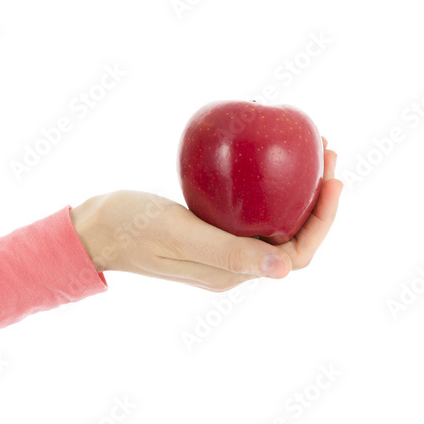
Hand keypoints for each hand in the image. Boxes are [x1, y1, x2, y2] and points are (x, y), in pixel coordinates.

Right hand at [70, 138, 342, 291]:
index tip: (331, 177)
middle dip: (318, 198)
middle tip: (327, 151)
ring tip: (309, 150)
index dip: (323, 219)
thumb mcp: (180, 234)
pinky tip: (265, 158)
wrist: (91, 228)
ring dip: (297, 189)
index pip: (297, 253)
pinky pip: (250, 210)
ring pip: (274, 221)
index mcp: (232, 273)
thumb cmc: (130, 228)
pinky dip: (267, 186)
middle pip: (293, 236)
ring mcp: (220, 248)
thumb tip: (285, 269)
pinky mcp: (208, 229)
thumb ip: (229, 252)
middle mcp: (232, 265)